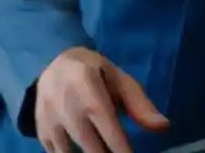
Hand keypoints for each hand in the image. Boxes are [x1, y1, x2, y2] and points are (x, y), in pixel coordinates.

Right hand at [34, 46, 169, 152]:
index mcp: (88, 88)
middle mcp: (65, 105)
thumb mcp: (118, 79)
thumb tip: (164, 127)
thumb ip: (140, 104)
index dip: (123, 150)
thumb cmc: (93, 72)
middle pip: (90, 147)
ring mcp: (48, 118)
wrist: (50, 62)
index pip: (109, 128)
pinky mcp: (40, 129)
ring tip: (102, 152)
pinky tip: (81, 152)